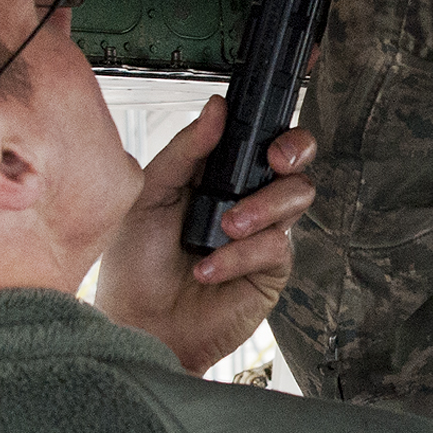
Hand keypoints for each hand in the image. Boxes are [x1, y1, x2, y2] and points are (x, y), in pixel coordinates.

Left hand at [95, 97, 315, 375]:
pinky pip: (276, 246)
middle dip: (293, 151)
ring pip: (296, 197)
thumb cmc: (136, 264)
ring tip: (224, 227)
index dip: (272, 127)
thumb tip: (216, 109)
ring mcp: (262, 233)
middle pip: (296, 161)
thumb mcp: (150, 193)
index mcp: (217, 174)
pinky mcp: (270, 269)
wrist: (139, 323)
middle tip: (274, 160)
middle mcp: (246, 199)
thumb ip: (186, 149)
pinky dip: (241, 254)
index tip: (260, 125)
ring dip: (262, 207)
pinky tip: (210, 268)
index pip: (258, 138)